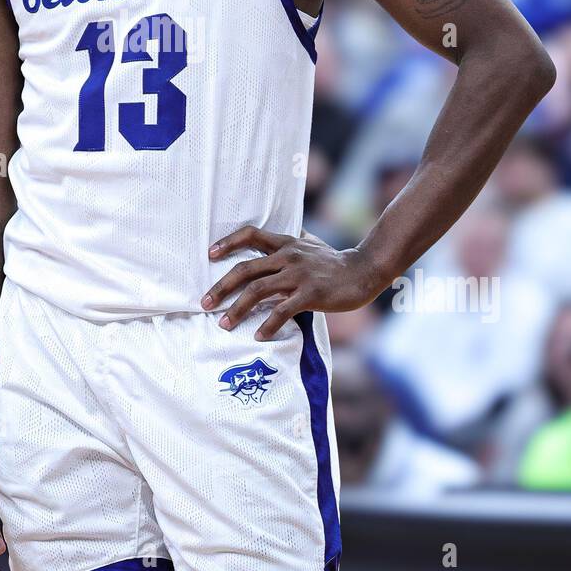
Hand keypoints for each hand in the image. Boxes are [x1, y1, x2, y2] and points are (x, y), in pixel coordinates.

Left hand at [201, 224, 381, 339]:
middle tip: (205, 303)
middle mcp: (288, 256)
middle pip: (245, 269)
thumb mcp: (311, 244)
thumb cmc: (335, 261)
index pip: (250, 235)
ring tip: (224, 324)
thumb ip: (293, 242)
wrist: (365, 270)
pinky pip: (282, 311)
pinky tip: (259, 335)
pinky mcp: (311, 294)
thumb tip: (283, 237)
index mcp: (285, 243)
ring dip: (237, 309)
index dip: (228, 243)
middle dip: (221, 288)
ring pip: (258, 291)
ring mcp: (298, 275)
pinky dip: (268, 324)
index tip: (210, 255)